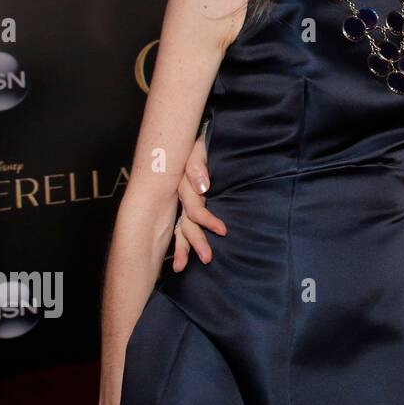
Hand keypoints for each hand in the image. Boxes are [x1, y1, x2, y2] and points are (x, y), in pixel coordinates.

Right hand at [172, 132, 226, 270]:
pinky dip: (181, 240)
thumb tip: (203, 187)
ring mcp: (182, 200)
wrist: (193, 135)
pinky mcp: (186, 201)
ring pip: (180, 227)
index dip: (207, 220)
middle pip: (186, 223)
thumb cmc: (200, 141)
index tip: (223, 231)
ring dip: (182, 247)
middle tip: (207, 260)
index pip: (194, 208)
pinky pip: (182, 224)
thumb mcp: (199, 147)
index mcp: (184, 184)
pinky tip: (180, 257)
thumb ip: (198, 166)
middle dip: (195, 242)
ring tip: (180, 269)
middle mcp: (181, 195)